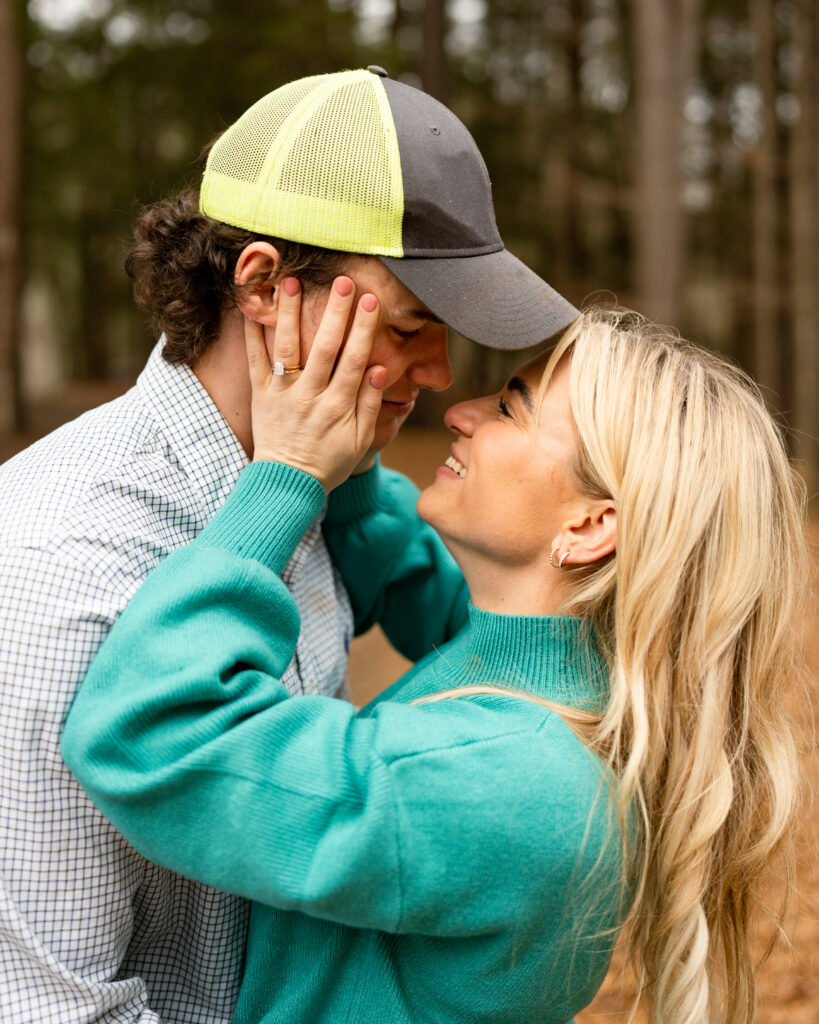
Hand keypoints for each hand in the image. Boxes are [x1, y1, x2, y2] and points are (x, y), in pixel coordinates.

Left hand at [246, 277, 386, 492]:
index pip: (354, 360)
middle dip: (335, 312)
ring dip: (291, 313)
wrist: (287, 485)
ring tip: (293, 282)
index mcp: (338, 407)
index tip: (370, 300)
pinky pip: (255, 361)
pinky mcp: (260, 396)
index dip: (363, 329)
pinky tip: (253, 307)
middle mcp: (310, 396)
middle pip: (325, 348)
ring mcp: (283, 394)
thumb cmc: (329, 463)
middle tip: (343, 281)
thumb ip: (370, 404)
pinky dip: (253, 334)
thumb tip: (380, 369)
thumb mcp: (360, 441)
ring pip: (288, 348)